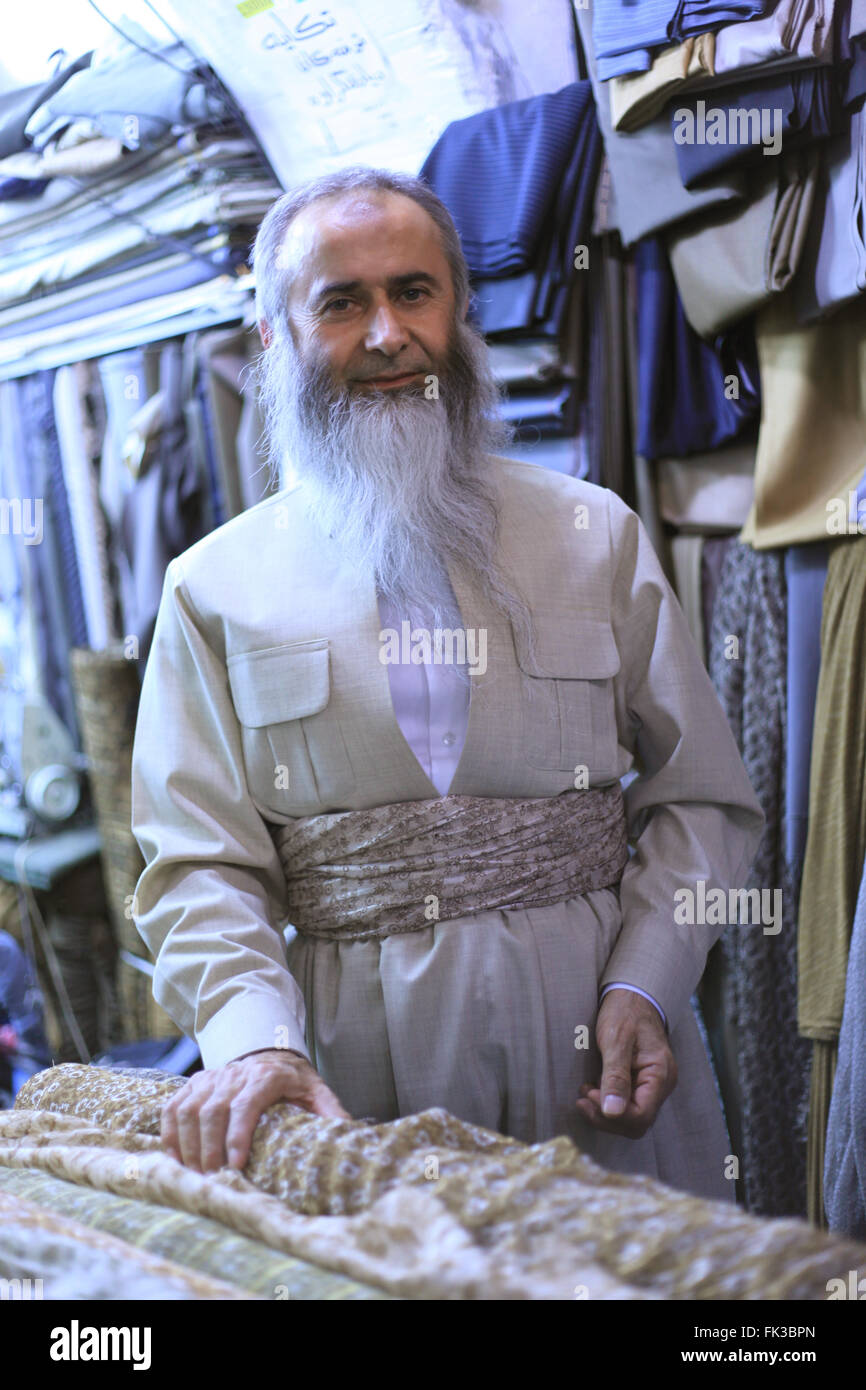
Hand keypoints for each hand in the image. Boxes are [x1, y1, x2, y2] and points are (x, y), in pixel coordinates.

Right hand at [160, 1048, 350, 1172]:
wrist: (270, 1053)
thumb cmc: (294, 1081)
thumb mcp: (317, 1091)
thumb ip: (330, 1112)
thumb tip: (348, 1136)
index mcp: (267, 1076)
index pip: (246, 1104)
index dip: (238, 1136)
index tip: (236, 1166)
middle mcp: (235, 1074)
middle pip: (212, 1111)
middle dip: (209, 1149)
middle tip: (214, 1179)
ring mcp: (212, 1077)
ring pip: (189, 1110)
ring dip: (188, 1146)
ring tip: (196, 1176)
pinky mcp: (195, 1084)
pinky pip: (174, 1107)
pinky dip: (170, 1133)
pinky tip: (176, 1159)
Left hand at [575, 988, 676, 1138]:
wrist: (632, 995)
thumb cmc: (625, 1012)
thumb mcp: (616, 1040)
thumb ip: (615, 1077)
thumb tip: (612, 1112)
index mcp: (661, 1075)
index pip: (641, 1116)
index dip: (613, 1115)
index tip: (589, 1096)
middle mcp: (661, 1085)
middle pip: (636, 1122)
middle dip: (606, 1116)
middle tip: (582, 1097)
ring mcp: (652, 1085)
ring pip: (630, 1117)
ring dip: (604, 1111)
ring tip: (584, 1092)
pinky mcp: (641, 1083)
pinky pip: (627, 1104)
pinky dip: (607, 1102)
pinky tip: (591, 1089)